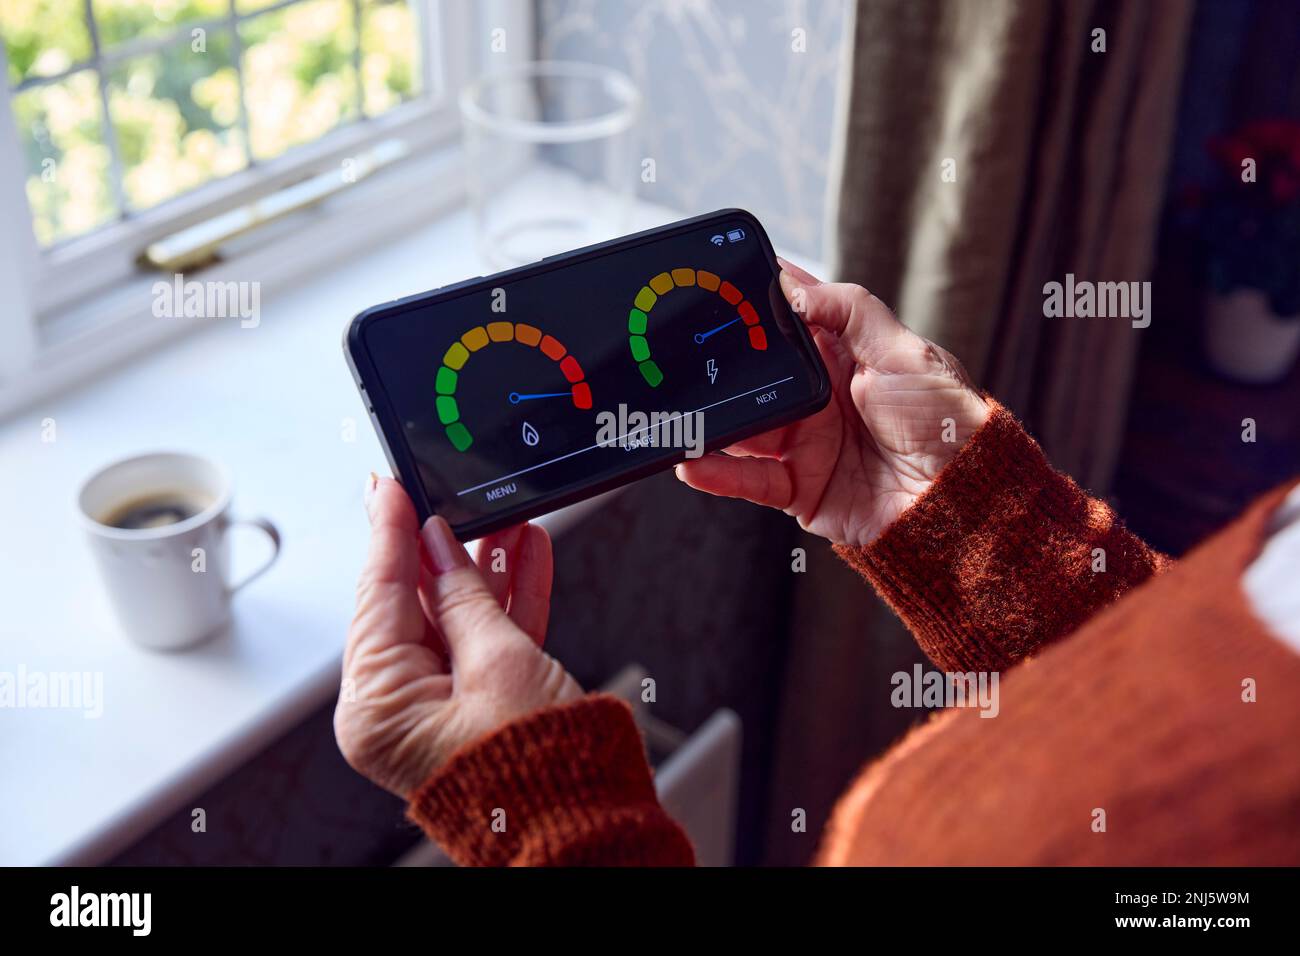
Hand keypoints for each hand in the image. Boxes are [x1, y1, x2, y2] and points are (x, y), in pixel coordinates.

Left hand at [335, 476, 582, 797]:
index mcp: (377, 706)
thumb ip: (463, 595)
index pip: (377, 595)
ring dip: (484, 568)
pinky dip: (505, 603)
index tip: (389, 486)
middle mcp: (397, 711)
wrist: (587, 827)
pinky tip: (524, 557)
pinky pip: (483, 642)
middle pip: (415, 604)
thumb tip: (435, 543)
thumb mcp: (499, 661)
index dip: (389, 533)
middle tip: (452, 494)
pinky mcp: (475, 710)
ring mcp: (437, 711)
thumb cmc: (538, 772)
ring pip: (456, 617)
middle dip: (446, 546)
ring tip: (508, 519)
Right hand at [676, 259, 989, 546]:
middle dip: (720, 362)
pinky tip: (694, 461)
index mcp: (842, 355)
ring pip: (742, 427)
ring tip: (681, 411)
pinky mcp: (798, 487)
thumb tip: (794, 288)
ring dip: (712, 421)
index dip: (755, 297)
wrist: (963, 502)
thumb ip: (851, 313)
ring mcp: (803, 442)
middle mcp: (816, 397)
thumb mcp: (907, 353)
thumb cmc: (946, 422)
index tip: (717, 278)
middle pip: (753, 373)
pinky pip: (749, 480)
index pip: (788, 316)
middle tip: (684, 350)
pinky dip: (719, 474)